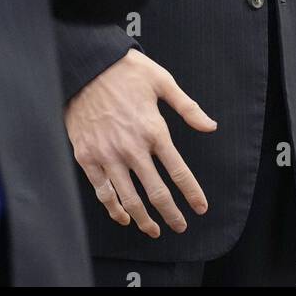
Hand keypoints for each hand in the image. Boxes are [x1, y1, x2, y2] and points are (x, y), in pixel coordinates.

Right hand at [65, 50, 216, 236]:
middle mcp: (131, 147)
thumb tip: (210, 126)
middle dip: (171, 215)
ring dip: (143, 219)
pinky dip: (113, 208)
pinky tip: (122, 216)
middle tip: (179, 226)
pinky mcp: (86, 156)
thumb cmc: (124, 70)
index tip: (200, 207)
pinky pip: (102, 191)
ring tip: (153, 230)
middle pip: (156, 193)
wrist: (85, 65)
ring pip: (129, 199)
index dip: (192, 193)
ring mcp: (107, 154)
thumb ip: (187, 107)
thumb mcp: (161, 81)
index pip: (179, 171)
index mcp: (153, 130)